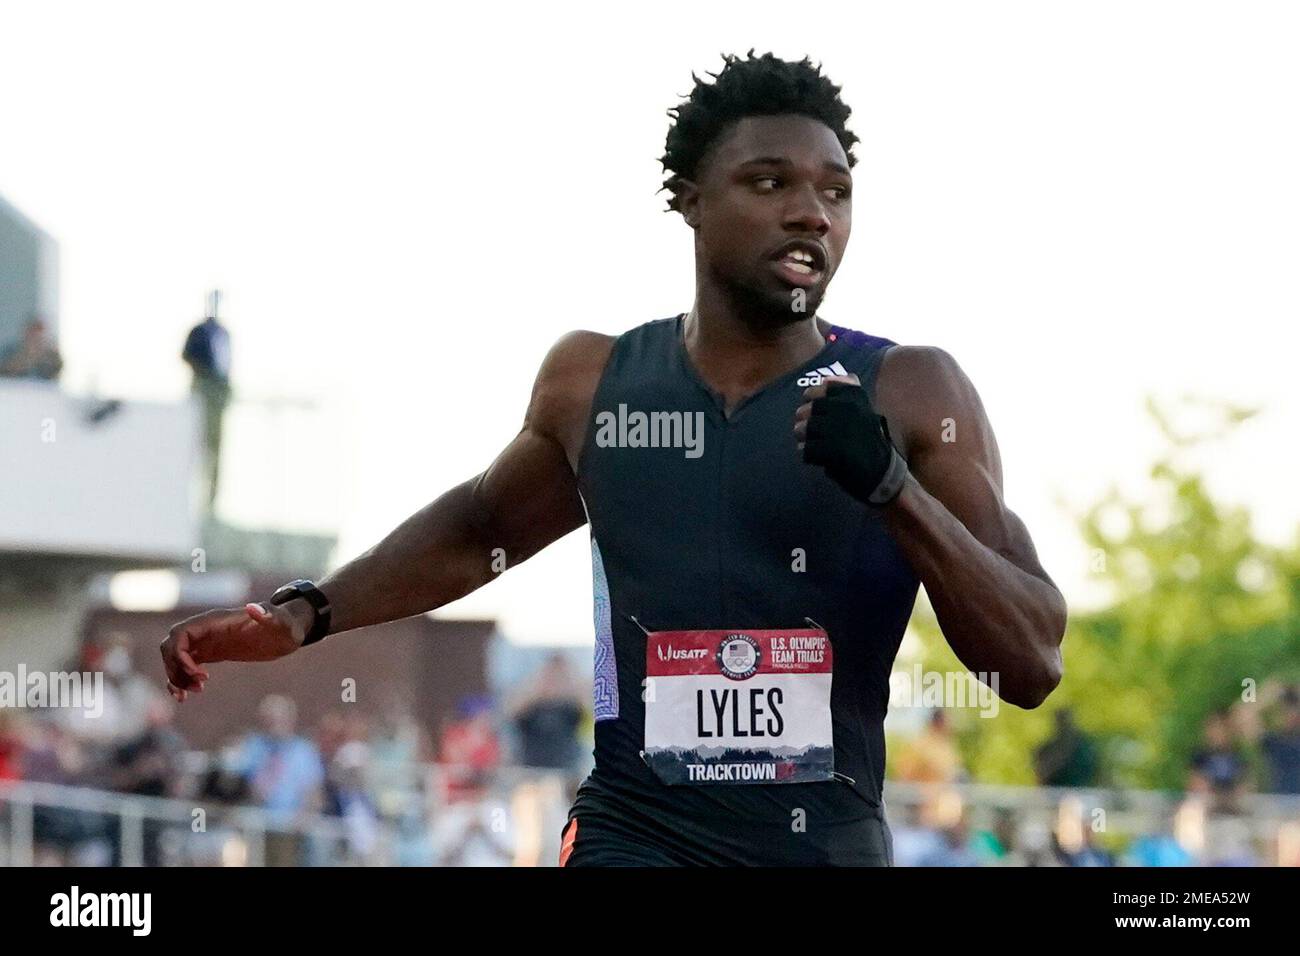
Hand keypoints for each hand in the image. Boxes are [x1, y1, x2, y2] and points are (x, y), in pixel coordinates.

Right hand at [160, 602, 304, 701]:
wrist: (288, 633)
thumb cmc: (285, 625)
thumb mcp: (280, 623)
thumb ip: (268, 615)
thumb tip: (252, 607)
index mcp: (215, 620)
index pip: (180, 633)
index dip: (180, 655)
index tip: (200, 674)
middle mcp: (206, 629)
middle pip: (170, 647)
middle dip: (176, 668)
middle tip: (198, 686)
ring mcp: (206, 640)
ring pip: (174, 657)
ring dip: (176, 677)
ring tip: (194, 693)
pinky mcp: (210, 652)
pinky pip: (183, 664)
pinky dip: (179, 680)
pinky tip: (185, 696)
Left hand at [794, 374, 906, 504]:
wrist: (884, 472)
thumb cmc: (868, 440)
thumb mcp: (863, 410)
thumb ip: (846, 393)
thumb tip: (825, 379)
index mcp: (855, 396)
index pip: (821, 388)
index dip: (812, 397)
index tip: (813, 407)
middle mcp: (849, 408)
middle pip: (809, 409)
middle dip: (803, 421)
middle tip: (805, 431)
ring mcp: (842, 429)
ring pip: (805, 428)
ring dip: (803, 438)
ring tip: (809, 444)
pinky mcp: (836, 451)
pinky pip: (808, 449)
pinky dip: (807, 455)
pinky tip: (814, 457)